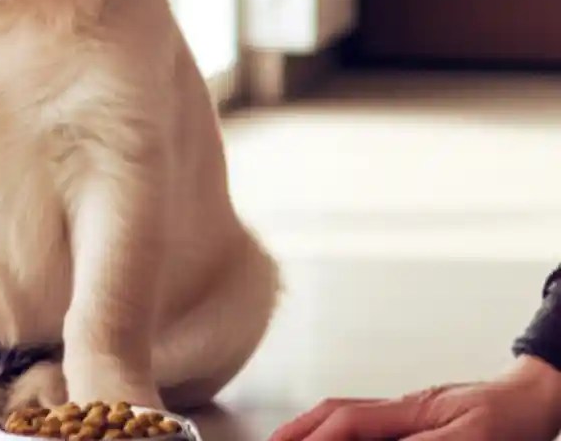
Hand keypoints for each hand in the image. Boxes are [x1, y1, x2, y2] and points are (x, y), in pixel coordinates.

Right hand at [270, 357, 560, 440]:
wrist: (536, 398)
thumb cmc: (511, 418)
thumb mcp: (469, 437)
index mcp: (409, 410)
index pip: (347, 423)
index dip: (315, 438)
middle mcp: (400, 408)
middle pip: (334, 413)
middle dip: (297, 430)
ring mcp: (406, 412)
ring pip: (344, 415)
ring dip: (310, 429)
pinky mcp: (415, 421)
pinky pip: (362, 422)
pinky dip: (335, 431)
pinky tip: (330, 440)